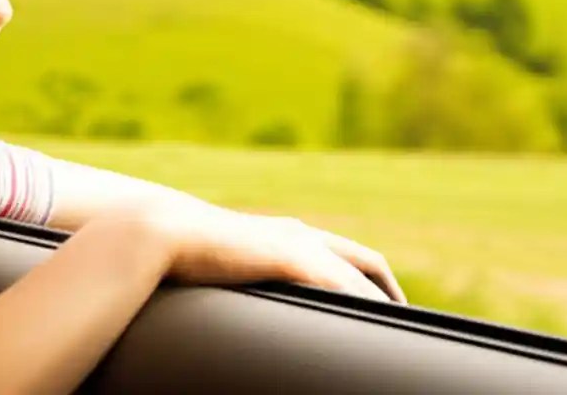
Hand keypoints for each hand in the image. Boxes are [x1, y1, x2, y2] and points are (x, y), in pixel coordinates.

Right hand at [135, 205, 405, 303]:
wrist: (161, 232)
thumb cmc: (181, 255)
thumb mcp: (221, 271)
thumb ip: (240, 281)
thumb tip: (237, 303)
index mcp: (287, 236)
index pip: (346, 257)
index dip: (370, 281)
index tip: (385, 309)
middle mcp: (300, 235)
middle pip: (366, 261)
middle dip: (389, 292)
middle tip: (406, 324)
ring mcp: (297, 243)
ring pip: (359, 275)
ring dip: (381, 302)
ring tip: (396, 333)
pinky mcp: (291, 256)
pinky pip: (340, 284)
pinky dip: (360, 303)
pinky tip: (369, 325)